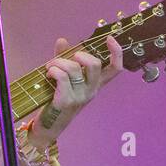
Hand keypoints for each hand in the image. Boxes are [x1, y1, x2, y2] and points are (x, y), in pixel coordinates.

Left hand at [26, 34, 122, 148]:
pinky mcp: (67, 101)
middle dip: (79, 54)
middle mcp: (91, 91)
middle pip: (95, 65)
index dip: (117, 52)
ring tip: (50, 66)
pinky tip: (48, 73)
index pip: (115, 69)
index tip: (109, 39)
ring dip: (58, 62)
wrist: (48, 126)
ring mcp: (80, 97)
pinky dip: (53, 70)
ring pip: (74, 68)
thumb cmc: (56, 99)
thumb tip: (62, 40)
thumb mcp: (64, 78)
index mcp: (95, 85)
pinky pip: (62, 77)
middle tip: (67, 57)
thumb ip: (64, 58)